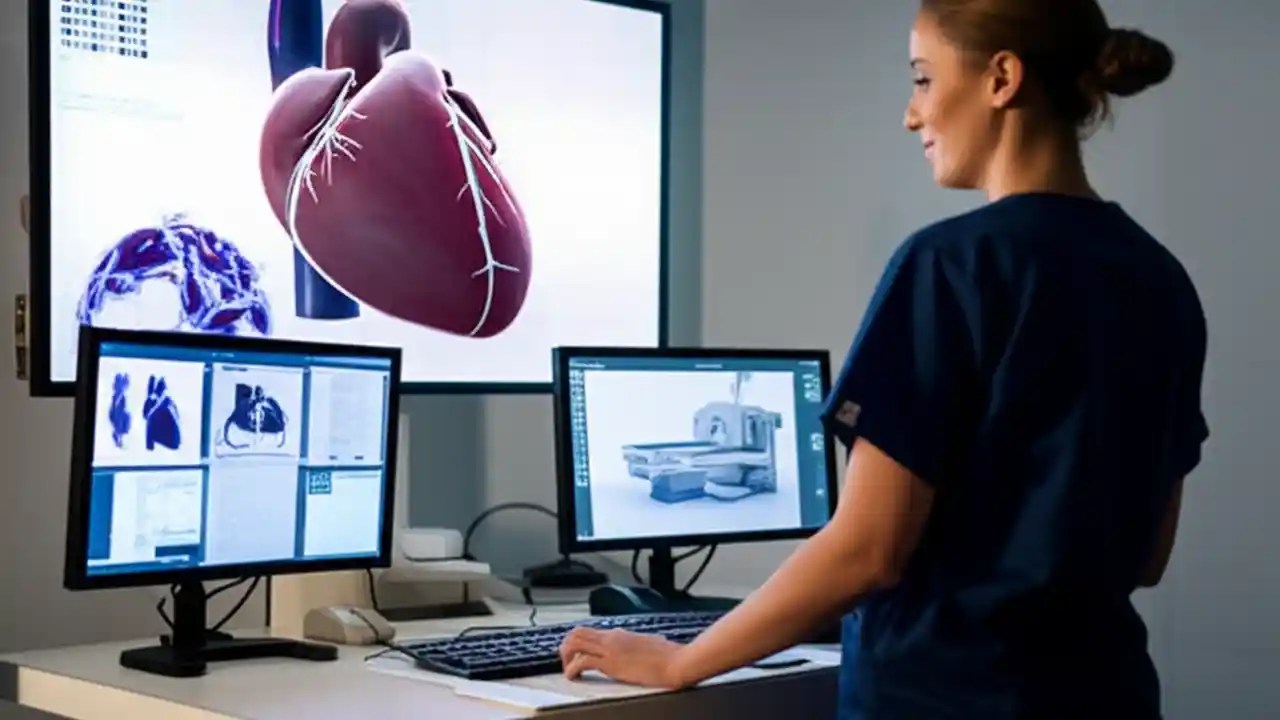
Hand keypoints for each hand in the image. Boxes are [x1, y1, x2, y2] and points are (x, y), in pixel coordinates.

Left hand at [558, 627, 688, 687]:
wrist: (676, 662)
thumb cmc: (669, 655)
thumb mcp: (651, 643)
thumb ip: (640, 644)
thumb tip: (645, 646)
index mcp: (620, 634)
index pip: (591, 631)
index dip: (579, 642)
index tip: (575, 654)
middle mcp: (612, 638)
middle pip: (577, 632)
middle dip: (567, 647)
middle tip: (567, 661)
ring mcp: (610, 649)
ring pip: (575, 643)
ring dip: (566, 656)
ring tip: (568, 670)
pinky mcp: (611, 663)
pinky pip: (581, 662)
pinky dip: (571, 669)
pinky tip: (573, 677)